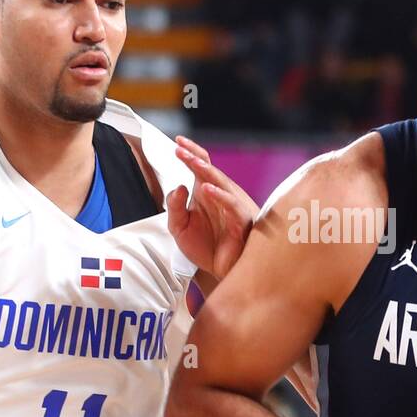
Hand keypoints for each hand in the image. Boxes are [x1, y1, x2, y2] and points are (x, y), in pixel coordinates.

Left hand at [168, 136, 257, 280]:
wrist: (219, 274)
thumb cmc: (204, 248)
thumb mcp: (179, 228)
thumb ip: (175, 207)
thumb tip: (178, 186)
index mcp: (206, 193)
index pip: (200, 166)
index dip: (190, 153)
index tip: (177, 142)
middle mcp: (221, 196)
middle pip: (209, 170)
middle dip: (194, 158)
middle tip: (180, 149)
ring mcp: (232, 207)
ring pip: (222, 183)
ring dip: (208, 172)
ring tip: (194, 163)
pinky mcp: (241, 222)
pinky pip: (232, 205)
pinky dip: (221, 196)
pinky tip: (207, 189)